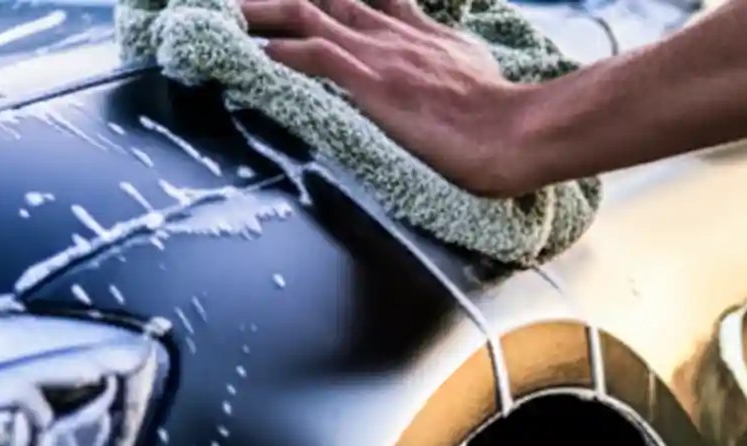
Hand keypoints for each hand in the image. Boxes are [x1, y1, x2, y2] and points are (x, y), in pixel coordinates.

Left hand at [242, 0, 541, 196]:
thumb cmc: (502, 118)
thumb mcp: (474, 74)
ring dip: (263, 11)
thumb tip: (442, 80)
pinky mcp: (373, 83)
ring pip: (309, 14)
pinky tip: (251, 52)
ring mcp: (381, 55)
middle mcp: (394, 35)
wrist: (519, 131)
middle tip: (246, 0)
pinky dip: (279, 50)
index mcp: (419, 34)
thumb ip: (449, 65)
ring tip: (227, 13)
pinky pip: (313, 55)